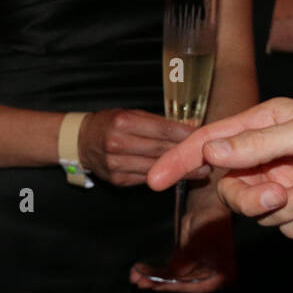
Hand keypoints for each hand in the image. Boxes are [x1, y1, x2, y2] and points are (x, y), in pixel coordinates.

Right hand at [77, 109, 211, 186]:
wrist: (82, 141)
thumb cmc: (110, 122)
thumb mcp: (130, 113)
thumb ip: (156, 122)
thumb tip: (187, 128)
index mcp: (124, 121)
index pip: (162, 129)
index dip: (185, 134)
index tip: (204, 137)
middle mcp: (119, 143)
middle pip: (161, 150)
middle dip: (187, 155)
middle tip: (211, 158)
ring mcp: (117, 164)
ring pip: (157, 168)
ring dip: (182, 171)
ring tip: (202, 171)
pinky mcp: (118, 180)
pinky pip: (147, 179)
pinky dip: (165, 178)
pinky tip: (179, 178)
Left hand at [128, 189, 234, 292]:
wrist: (208, 204)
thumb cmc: (212, 220)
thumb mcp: (201, 240)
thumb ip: (188, 258)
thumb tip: (173, 272)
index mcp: (217, 276)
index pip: (191, 285)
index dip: (171, 284)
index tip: (152, 283)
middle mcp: (207, 277)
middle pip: (180, 283)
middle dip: (158, 282)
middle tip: (139, 280)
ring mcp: (195, 270)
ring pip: (172, 277)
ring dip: (153, 277)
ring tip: (136, 275)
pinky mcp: (184, 262)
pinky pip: (169, 270)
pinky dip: (156, 270)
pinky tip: (143, 270)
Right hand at [148, 98, 292, 236]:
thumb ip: (255, 143)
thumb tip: (210, 151)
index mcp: (265, 122)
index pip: (210, 141)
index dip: (180, 159)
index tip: (155, 179)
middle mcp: (271, 152)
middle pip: (233, 188)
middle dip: (256, 196)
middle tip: (280, 192)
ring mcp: (288, 182)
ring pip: (264, 213)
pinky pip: (290, 228)